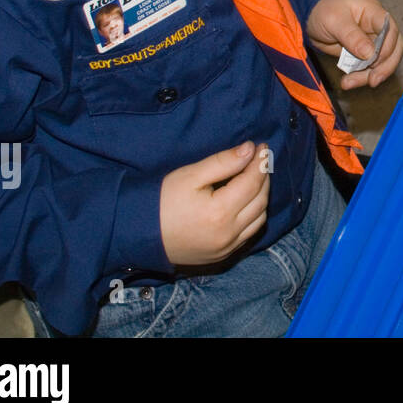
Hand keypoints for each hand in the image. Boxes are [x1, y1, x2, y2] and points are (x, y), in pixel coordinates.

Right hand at [160, 142, 269, 265]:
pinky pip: (249, 233)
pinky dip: (254, 215)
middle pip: (260, 200)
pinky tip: (248, 201)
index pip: (252, 182)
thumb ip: (223, 162)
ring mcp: (227, 247)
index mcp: (220, 212)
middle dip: (264, 177)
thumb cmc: (162, 201)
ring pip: (259, 218)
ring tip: (255, 178)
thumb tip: (250, 150)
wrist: (139, 234)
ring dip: (261, 196)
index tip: (263, 147)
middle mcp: (228, 233)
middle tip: (260, 160)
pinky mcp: (222, 255)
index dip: (260, 163)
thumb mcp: (190, 175)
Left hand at [306, 0, 402, 88]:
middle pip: (393, 48)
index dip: (387, 46)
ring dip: (369, 75)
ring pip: (382, 62)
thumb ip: (352, 35)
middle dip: (385, 66)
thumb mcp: (334, 20)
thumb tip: (370, 53)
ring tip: (350, 82)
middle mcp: (377, 28)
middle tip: (373, 80)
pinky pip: (368, 69)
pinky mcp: (363, 55)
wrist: (311, 20)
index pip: (390, 30)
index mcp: (374, 13)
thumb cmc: (323, 10)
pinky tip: (347, 81)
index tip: (374, 60)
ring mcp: (372, 42)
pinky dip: (360, 77)